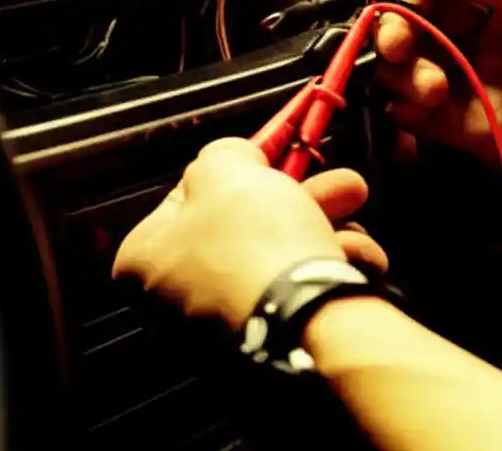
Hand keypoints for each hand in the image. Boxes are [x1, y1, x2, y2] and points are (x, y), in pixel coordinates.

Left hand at [112, 138, 386, 329]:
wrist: (305, 322)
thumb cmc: (253, 242)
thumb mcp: (226, 169)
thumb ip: (223, 154)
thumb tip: (237, 159)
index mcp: (145, 262)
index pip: (188, 201)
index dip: (237, 174)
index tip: (273, 161)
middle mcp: (175, 302)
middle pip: (246, 230)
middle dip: (304, 198)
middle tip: (341, 186)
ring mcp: (224, 331)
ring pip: (283, 261)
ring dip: (330, 230)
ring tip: (356, 222)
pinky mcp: (271, 348)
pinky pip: (301, 297)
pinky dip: (334, 271)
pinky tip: (356, 260)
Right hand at [361, 0, 501, 215]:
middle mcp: (488, 33)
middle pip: (411, 15)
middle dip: (394, 23)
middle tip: (402, 40)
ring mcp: (478, 82)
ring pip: (408, 65)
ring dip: (402, 70)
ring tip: (430, 84)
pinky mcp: (474, 132)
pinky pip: (419, 117)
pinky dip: (406, 109)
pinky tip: (420, 106)